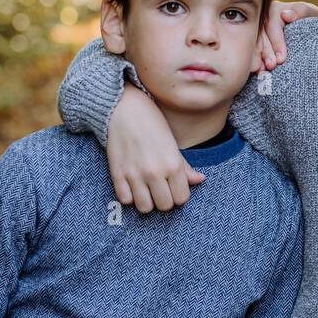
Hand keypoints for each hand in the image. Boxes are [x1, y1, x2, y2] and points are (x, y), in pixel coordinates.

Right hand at [107, 85, 203, 212]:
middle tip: (161, 189)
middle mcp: (155, 172)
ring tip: (147, 190)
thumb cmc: (153, 124)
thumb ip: (185, 166)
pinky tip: (133, 185)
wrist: (125, 109)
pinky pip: (125, 200)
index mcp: (173, 165)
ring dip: (148, 201)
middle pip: (164, 206)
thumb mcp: (173, 144)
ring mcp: (135, 175)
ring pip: (145, 208)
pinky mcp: (117, 174)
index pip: (181, 198)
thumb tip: (200, 180)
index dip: (179, 195)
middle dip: (165, 200)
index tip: (174, 187)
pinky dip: (130, 196)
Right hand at [257, 0, 317, 71]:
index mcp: (275, 9)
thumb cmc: (309, 21)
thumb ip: (301, 11)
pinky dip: (252, 60)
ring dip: (256, 57)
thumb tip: (286, 14)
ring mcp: (255, 29)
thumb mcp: (310, 13)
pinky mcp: (251, 40)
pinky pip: (249, 50)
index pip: (272, 24)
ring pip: (252, 42)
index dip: (276, 42)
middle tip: (271, 66)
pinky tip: (255, 70)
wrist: (307, 33)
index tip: (281, 59)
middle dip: (266, 52)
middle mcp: (262, 18)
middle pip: (260, 34)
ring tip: (261, 70)